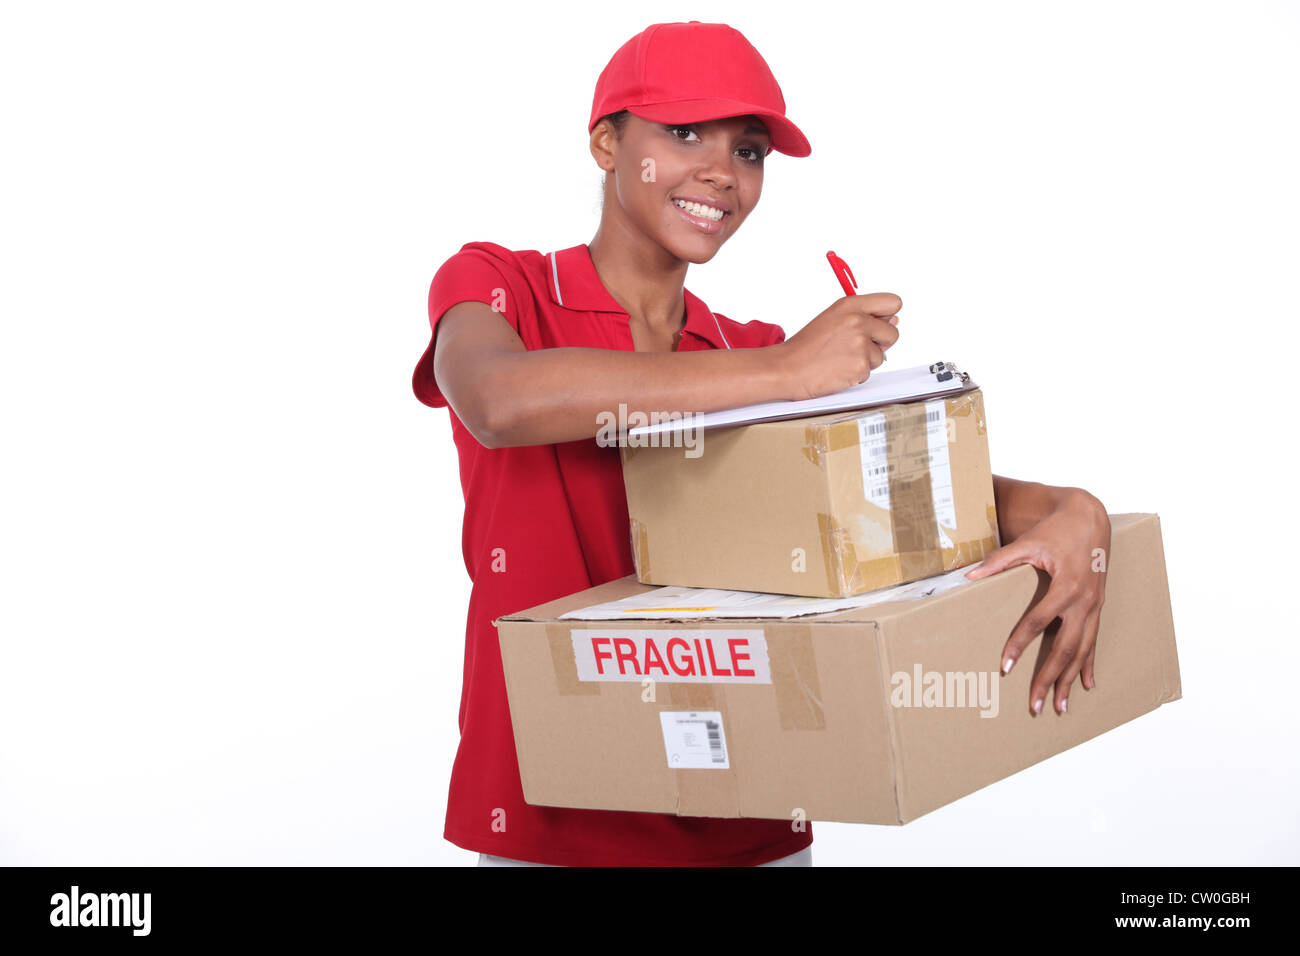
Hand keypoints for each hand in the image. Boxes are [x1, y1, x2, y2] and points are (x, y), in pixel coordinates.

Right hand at [778, 293, 900, 400]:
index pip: (893, 302)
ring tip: (840, 359)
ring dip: (865, 360)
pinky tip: (838, 369)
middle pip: (893, 333)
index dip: (887, 316)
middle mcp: (858, 321)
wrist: (787, 368)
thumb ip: (864, 315)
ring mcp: (860, 344)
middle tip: (853, 347)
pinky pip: (869, 372)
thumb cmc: (807, 346)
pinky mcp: (860, 366)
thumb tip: (894, 320)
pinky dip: (856, 374)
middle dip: (879, 343)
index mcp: (850, 305)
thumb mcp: (832, 318)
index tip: (878, 324)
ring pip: (881, 356)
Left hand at [964, 488, 1110, 715]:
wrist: (1090, 518)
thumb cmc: (1055, 530)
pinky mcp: (1098, 607)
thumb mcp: (1027, 543)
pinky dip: (1089, 664)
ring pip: (1083, 651)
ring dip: (1070, 680)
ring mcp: (1095, 607)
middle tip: (1033, 704)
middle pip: (1065, 648)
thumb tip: (969, 577)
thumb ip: (999, 561)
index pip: (1039, 622)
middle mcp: (1085, 601)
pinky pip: (1095, 641)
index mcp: (1066, 586)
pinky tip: (1087, 685)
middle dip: (1049, 678)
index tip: (1004, 666)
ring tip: (1058, 707)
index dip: (1019, 645)